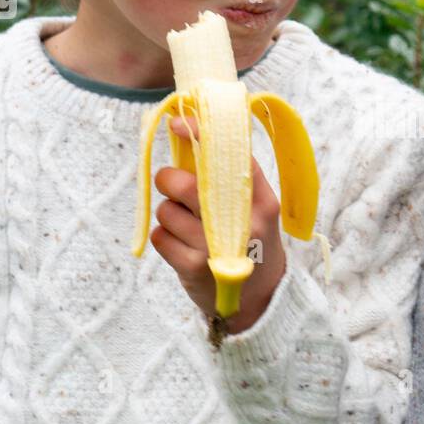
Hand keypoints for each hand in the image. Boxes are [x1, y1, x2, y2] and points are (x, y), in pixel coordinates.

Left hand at [150, 114, 286, 336]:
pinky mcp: (193, 269)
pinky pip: (159, 236)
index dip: (201, 135)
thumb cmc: (253, 243)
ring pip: (167, 210)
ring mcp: (216, 248)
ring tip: (187, 226)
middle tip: (172, 184)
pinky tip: (182, 247)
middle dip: (170, 179)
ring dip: (169, 214)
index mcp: (264, 202)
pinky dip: (163, 238)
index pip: (232, 158)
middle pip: (187, 184)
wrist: (259, 301)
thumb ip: (233, 179)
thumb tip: (190, 134)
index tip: (179, 122)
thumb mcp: (258, 211)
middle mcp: (243, 223)